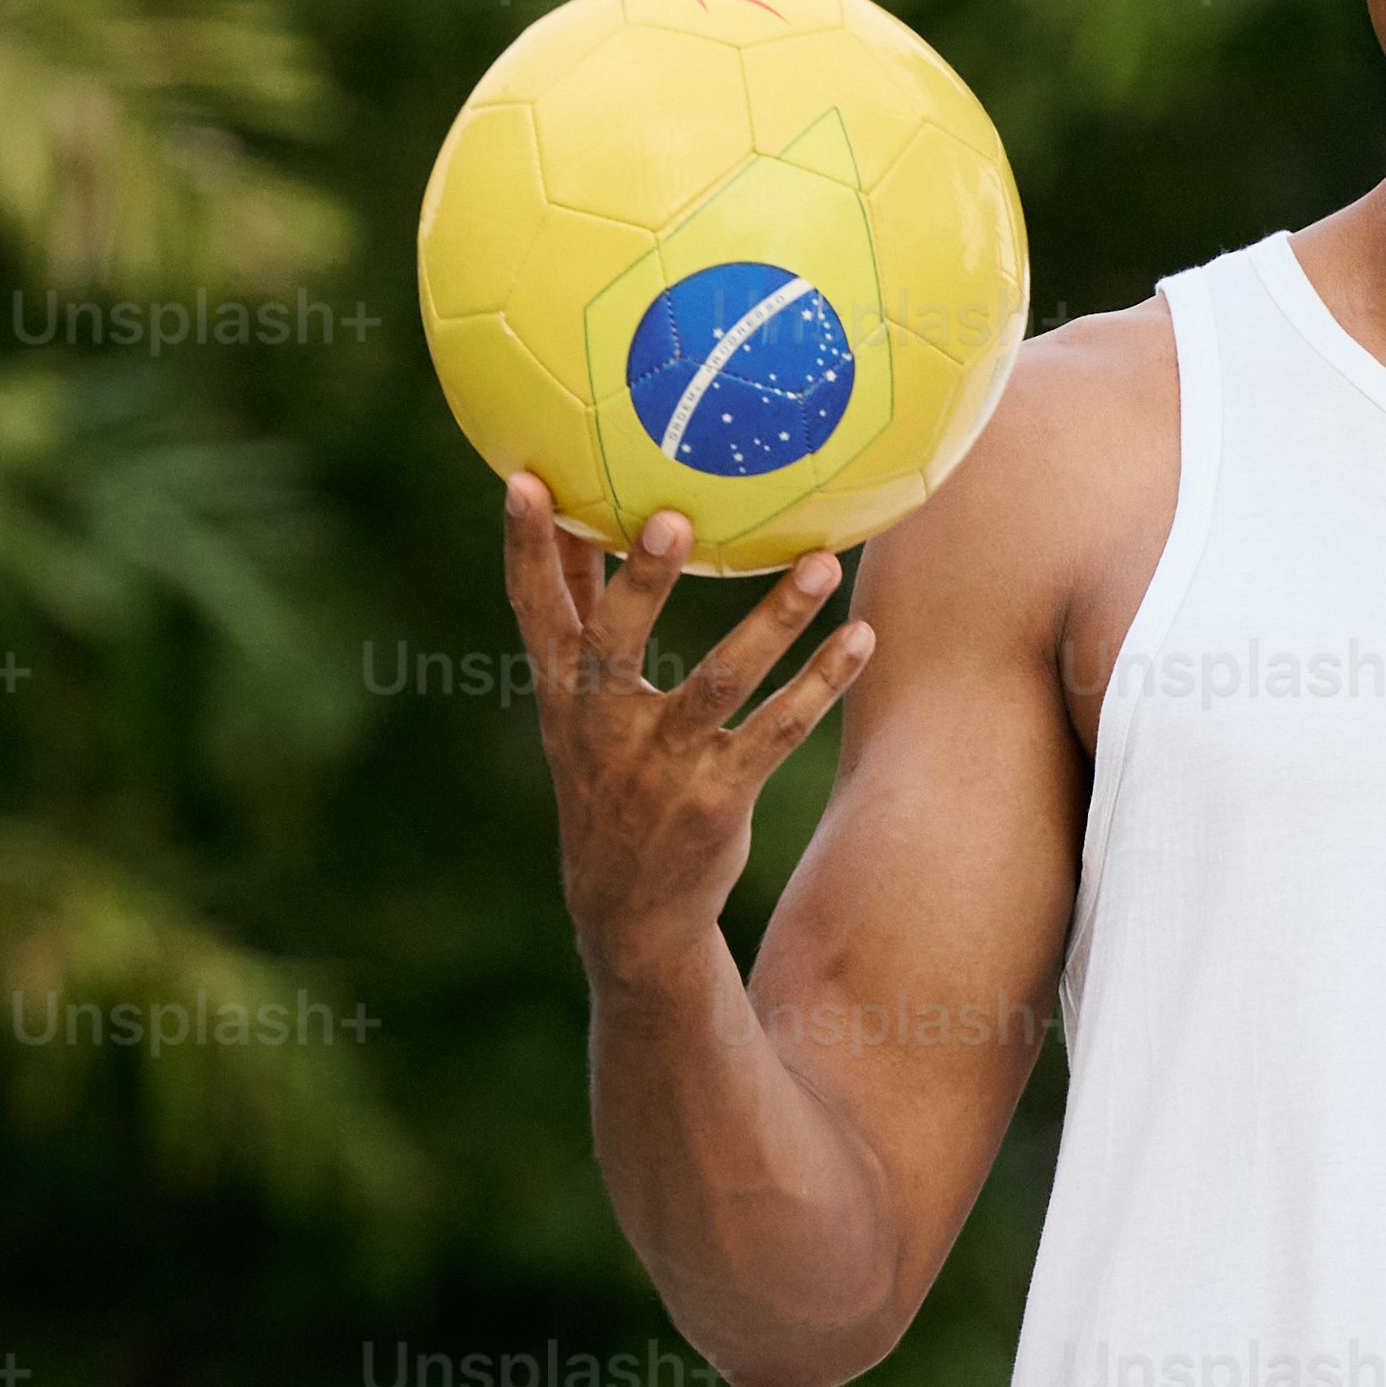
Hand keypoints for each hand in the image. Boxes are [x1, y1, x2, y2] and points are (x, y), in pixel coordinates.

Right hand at [508, 474, 862, 949]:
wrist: (628, 905)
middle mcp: (603, 722)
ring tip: (821, 563)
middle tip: (677, 516)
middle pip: (616, 640)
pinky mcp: (718, 795)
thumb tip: (573, 523)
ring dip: (773, 621)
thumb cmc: (606, 776)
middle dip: (644, 580)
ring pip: (720, 681)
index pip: (533, 609)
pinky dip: (822, 683)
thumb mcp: (573, 706)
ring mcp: (662, 761)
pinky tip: (861, 638)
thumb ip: (578, 617)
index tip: (524, 480)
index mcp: (561, 692)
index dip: (525, 548)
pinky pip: (780, 730)